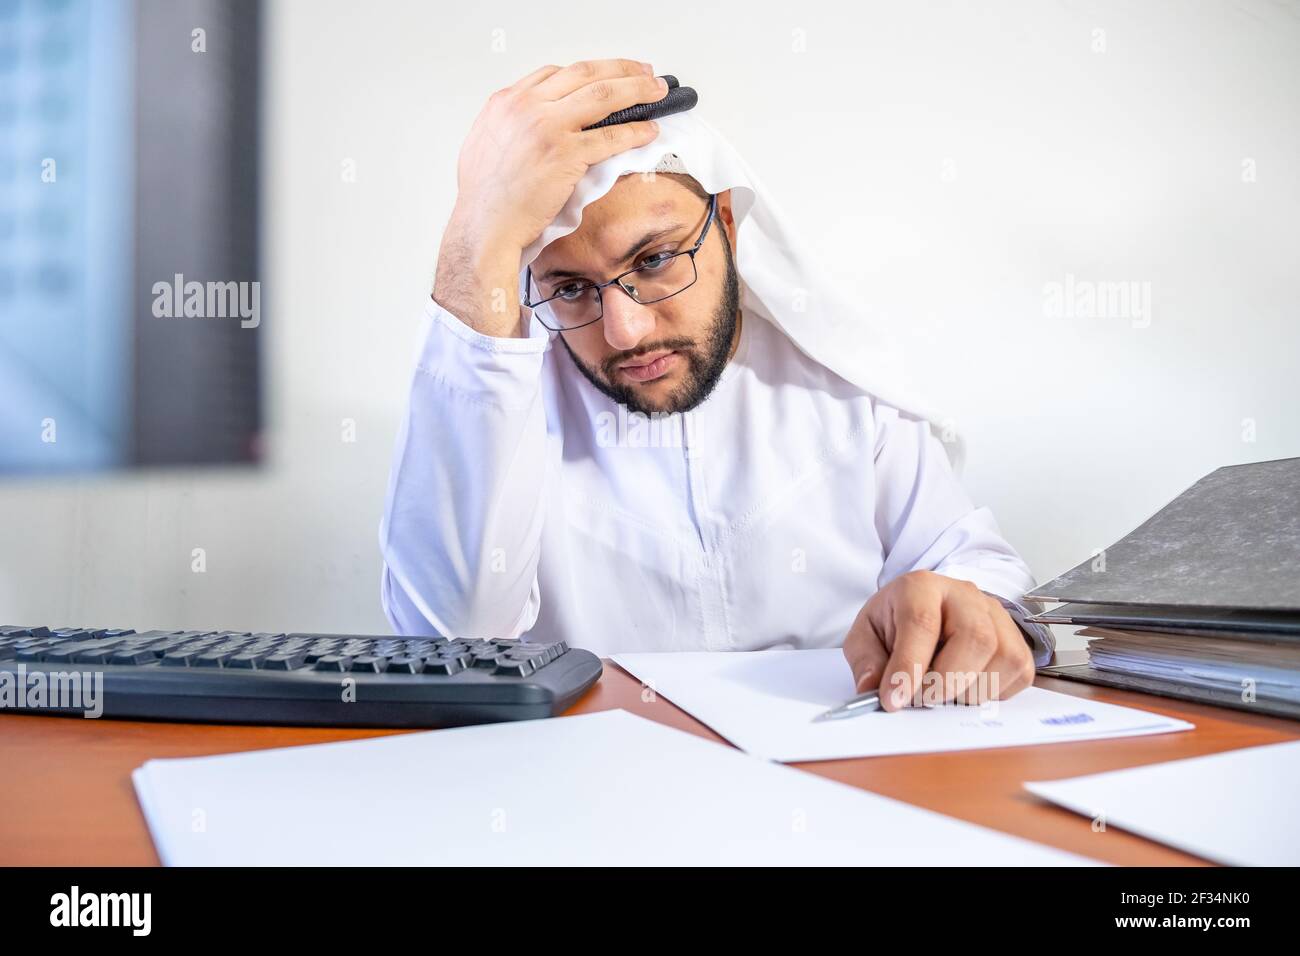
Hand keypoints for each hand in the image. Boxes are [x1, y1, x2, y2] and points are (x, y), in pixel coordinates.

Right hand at [434, 58, 667, 335]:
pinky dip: (635, 131)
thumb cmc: (484, 197)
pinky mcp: (566, 153)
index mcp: (506, 101)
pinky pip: (610, 136)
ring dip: (637, 89)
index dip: (588, 71)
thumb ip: (510, 124)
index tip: (607, 74)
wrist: (485, 226)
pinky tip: (649, 131)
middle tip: (645, 72)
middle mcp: (526, 106)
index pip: (555, 73)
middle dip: (622, 69)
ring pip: (603, 95)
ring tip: (657, 91)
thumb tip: (532, 121)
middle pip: (585, 73)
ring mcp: (548, 127)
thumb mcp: (485, 142)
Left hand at [841, 571, 1036, 710]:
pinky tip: (967, 687)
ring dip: (971, 690)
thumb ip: (866, 661)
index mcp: (921, 587)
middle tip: (924, 700)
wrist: (922, 609)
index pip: (922, 623)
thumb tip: (872, 688)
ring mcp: (996, 615)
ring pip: (1004, 656)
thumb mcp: (866, 636)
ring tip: (944, 692)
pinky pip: (1019, 672)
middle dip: (948, 680)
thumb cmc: (894, 623)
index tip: (894, 700)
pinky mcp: (1017, 639)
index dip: (909, 667)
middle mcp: (965, 595)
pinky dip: (994, 692)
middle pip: (976, 637)